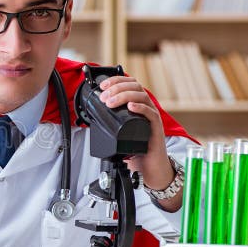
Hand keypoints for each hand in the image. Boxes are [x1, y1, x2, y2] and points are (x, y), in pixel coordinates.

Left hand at [98, 75, 180, 210]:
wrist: (149, 166)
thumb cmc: (136, 148)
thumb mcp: (120, 131)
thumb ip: (110, 122)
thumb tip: (91, 118)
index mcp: (137, 104)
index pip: (130, 84)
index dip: (116, 80)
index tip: (103, 85)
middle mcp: (146, 107)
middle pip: (135, 87)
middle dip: (117, 88)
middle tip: (104, 96)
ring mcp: (152, 116)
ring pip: (142, 97)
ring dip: (124, 96)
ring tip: (110, 102)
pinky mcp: (156, 127)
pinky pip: (151, 114)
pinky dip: (140, 108)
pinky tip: (130, 107)